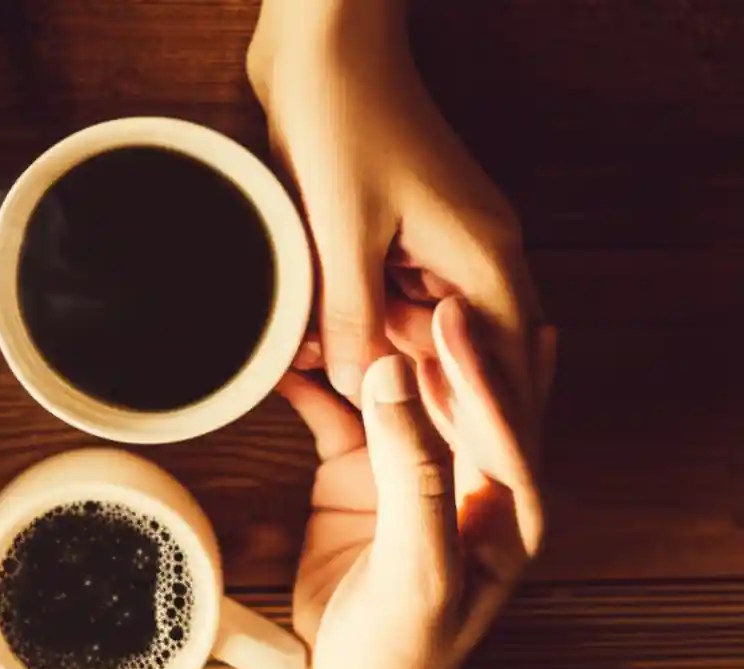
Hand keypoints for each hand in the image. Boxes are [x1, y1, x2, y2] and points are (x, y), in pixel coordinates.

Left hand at [248, 0, 542, 410]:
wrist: (319, 44)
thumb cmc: (342, 121)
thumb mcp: (341, 233)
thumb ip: (352, 320)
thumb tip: (359, 388)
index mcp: (486, 258)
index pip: (505, 369)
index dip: (486, 427)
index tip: (469, 482)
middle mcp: (475, 256)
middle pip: (458, 356)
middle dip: (404, 382)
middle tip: (357, 407)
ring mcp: (437, 244)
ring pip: (412, 328)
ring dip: (365, 346)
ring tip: (311, 350)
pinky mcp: (398, 234)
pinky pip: (382, 295)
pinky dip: (349, 313)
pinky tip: (304, 323)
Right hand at [275, 298, 551, 668]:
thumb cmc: (404, 648)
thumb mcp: (418, 567)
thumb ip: (413, 474)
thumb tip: (390, 375)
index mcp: (508, 501)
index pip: (506, 415)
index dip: (479, 362)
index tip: (450, 309)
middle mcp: (465, 472)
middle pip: (453, 385)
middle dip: (424, 334)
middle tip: (394, 282)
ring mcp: (408, 465)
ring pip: (392, 386)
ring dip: (365, 344)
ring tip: (337, 295)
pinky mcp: (357, 468)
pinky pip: (336, 408)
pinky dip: (311, 378)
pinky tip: (288, 347)